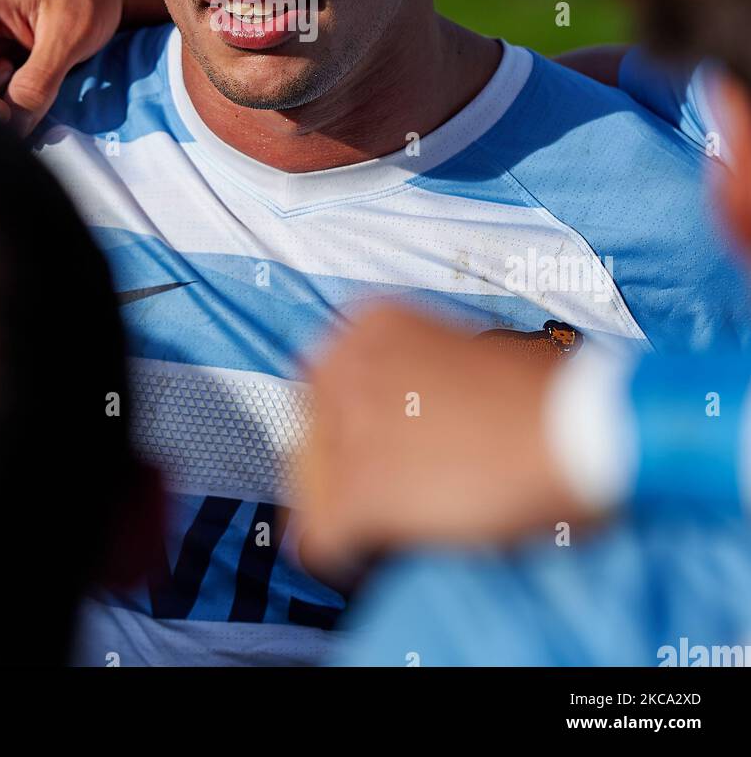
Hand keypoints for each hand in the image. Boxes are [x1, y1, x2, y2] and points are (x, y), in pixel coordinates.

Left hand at [297, 307, 587, 578]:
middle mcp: (345, 365)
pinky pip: (321, 540)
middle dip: (343, 470)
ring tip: (393, 527)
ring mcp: (345, 427)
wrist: (573, 427)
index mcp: (372, 325)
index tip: (382, 456)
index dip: (352, 432)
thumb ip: (419, 378)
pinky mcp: (355, 490)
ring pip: (311, 490)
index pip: (324, 389)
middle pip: (310, 436)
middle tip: (393, 497)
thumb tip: (407, 425)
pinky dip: (348, 558)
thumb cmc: (542, 396)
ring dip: (348, 513)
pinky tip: (380, 556)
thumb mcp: (463, 353)